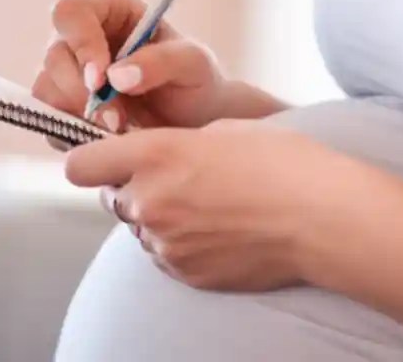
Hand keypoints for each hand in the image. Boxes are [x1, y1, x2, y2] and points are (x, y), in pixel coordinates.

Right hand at [31, 0, 227, 140]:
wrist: (195, 121)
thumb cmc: (196, 80)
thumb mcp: (193, 64)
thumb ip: (160, 62)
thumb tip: (117, 76)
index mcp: (109, 11)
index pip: (72, 12)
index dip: (80, 43)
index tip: (101, 80)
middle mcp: (82, 38)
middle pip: (55, 56)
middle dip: (82, 92)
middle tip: (116, 119)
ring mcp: (69, 74)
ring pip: (47, 90)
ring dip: (79, 115)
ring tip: (120, 130)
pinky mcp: (65, 108)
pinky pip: (50, 119)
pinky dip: (74, 132)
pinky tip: (106, 139)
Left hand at [65, 120, 365, 291]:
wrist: (322, 216)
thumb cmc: (281, 161)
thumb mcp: (221, 129)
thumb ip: (173, 143)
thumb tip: (153, 156)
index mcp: (156, 154)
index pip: (80, 166)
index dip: (92, 160)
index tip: (109, 157)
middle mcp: (150, 201)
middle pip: (110, 198)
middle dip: (132, 187)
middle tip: (175, 179)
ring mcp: (166, 243)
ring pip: (138, 228)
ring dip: (158, 217)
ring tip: (207, 206)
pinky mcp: (185, 273)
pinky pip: (164, 255)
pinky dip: (180, 243)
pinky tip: (218, 230)